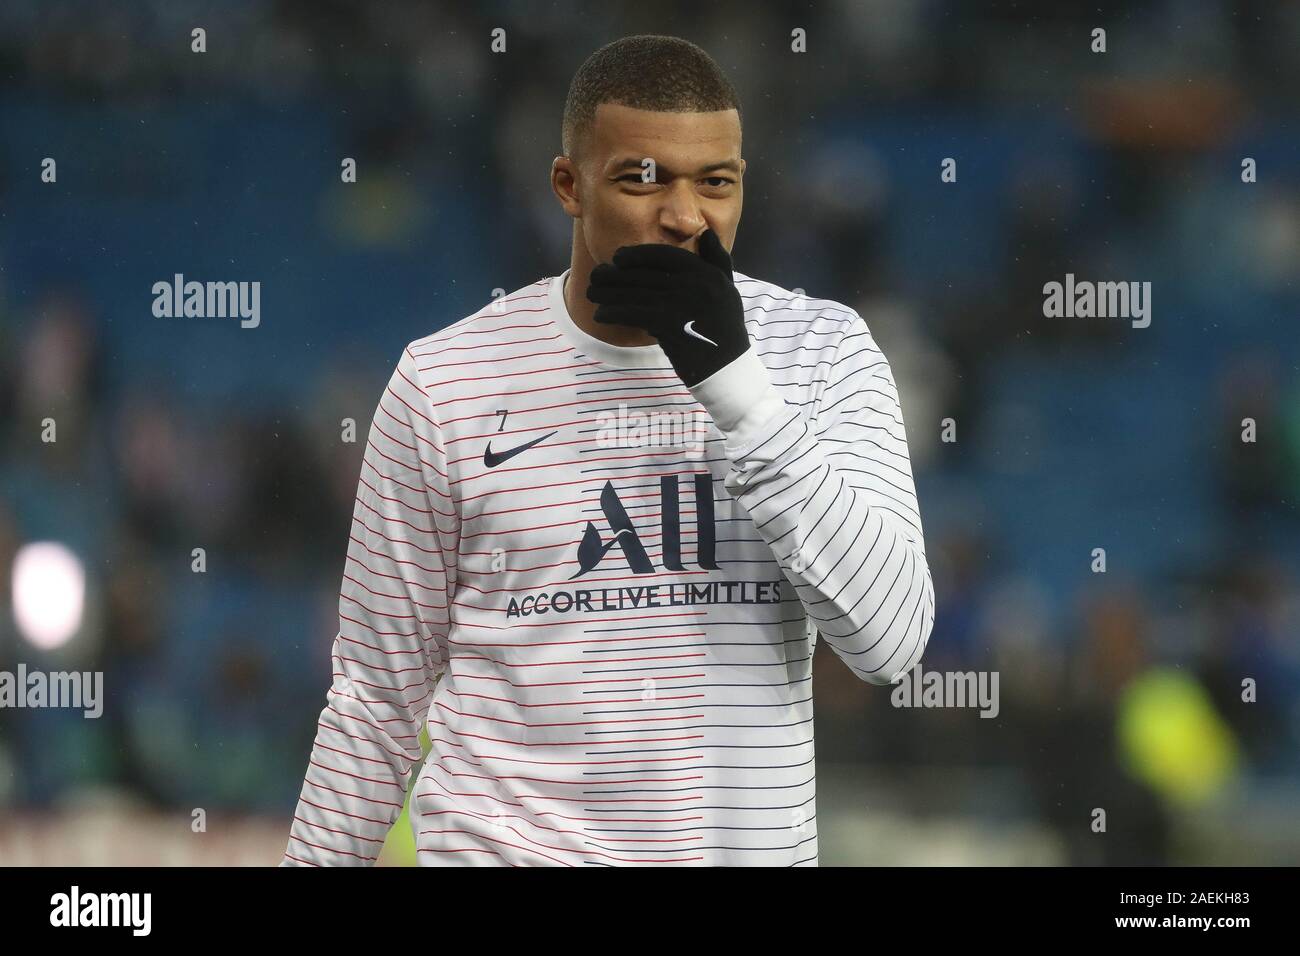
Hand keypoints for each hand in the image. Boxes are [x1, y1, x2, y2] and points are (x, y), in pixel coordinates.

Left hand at [586, 228, 750, 386]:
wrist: (728, 366)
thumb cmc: (724, 326)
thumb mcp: (726, 288)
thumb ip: (717, 258)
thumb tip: (706, 232)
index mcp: (704, 272)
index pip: (663, 254)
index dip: (637, 254)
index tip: (617, 257)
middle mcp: (692, 283)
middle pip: (643, 273)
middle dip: (615, 274)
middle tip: (596, 276)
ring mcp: (679, 303)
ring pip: (633, 292)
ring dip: (607, 293)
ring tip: (592, 294)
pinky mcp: (667, 325)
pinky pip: (632, 313)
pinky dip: (612, 313)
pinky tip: (601, 315)